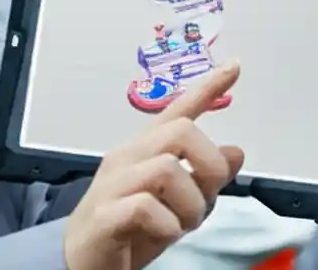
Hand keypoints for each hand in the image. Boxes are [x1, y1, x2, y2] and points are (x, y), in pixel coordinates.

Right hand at [63, 62, 244, 269]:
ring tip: (182, 225)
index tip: (234, 67)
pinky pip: (147, 207)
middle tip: (205, 197)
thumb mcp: (177, 203)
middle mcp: (128, 158)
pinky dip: (168, 226)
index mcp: (144, 151)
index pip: (177, 110)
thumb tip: (235, 153)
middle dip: (208, 166)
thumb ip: (203, 178)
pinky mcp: (106, 215)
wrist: (82, 264)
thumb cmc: (129, 230)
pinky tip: (164, 234)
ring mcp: (114, 184)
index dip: (207, 88)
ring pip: (168, 169)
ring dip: (190, 205)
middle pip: (181, 132)